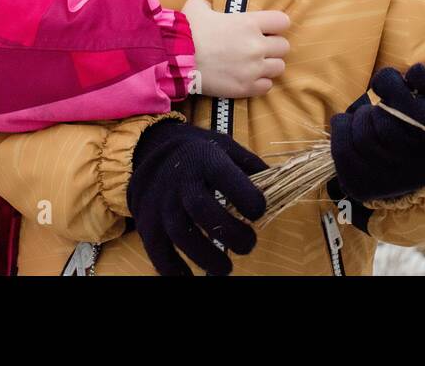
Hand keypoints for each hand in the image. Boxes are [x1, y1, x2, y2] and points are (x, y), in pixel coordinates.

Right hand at [126, 120, 266, 275]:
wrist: (152, 152)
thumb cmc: (199, 154)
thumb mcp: (225, 147)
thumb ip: (251, 166)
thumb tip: (276, 188)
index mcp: (204, 159)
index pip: (225, 176)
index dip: (246, 197)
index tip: (258, 212)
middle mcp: (180, 180)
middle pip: (201, 209)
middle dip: (229, 232)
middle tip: (248, 245)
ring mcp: (161, 203)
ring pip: (180, 234)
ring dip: (206, 257)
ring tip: (225, 268)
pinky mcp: (147, 223)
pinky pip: (158, 251)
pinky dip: (173, 270)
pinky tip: (190, 278)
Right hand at [184, 0, 289, 97]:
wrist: (176, 61)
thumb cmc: (187, 31)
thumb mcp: (197, 7)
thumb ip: (209, 5)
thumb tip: (209, 9)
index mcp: (249, 23)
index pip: (283, 22)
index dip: (275, 25)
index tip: (266, 29)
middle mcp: (257, 45)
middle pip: (283, 47)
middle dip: (273, 46)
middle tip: (258, 48)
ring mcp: (253, 69)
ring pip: (278, 67)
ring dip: (268, 65)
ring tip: (254, 65)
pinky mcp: (246, 88)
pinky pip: (267, 86)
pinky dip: (260, 82)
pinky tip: (248, 77)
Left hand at [329, 64, 424, 202]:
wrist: (402, 172)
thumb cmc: (416, 129)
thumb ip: (423, 85)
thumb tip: (415, 71)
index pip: (410, 108)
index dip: (390, 85)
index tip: (384, 83)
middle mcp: (418, 170)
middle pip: (384, 123)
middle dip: (376, 107)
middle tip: (379, 109)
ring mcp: (389, 183)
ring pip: (361, 134)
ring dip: (359, 117)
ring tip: (367, 120)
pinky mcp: (362, 187)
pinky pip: (341, 148)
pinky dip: (341, 128)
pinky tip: (350, 128)